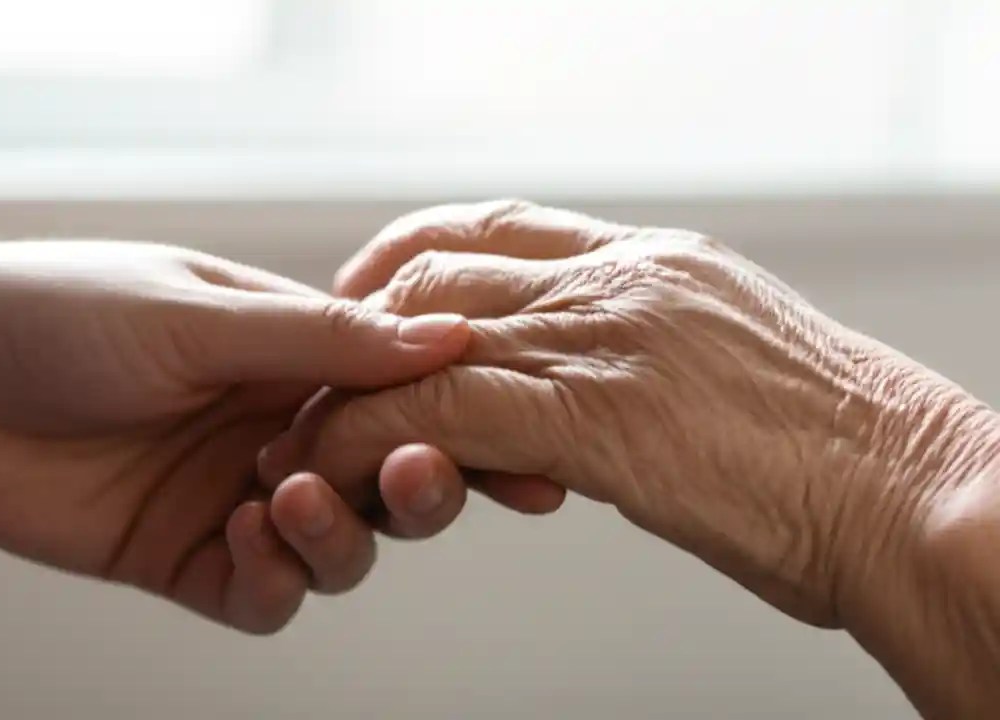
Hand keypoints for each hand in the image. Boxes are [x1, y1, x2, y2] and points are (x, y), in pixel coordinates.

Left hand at [0, 238, 558, 632]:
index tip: (534, 454)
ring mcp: (232, 498)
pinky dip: (275, 577)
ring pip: (338, 548)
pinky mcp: (181, 557)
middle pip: (391, 483)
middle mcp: (276, 430)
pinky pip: (262, 594)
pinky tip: (247, 536)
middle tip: (415, 474)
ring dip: (338, 534)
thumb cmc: (60, 310)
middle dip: (420, 489)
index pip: (410, 398)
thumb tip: (449, 336)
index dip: (472, 426)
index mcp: (293, 358)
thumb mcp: (197, 313)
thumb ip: (320, 341)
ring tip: (292, 498)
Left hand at [262, 200, 997, 628]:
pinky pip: (437, 411)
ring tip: (305, 430)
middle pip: (441, 266)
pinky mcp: (592, 419)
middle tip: (316, 369)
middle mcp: (621, 282)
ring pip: (422, 333)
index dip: (418, 247)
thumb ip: (659, 348)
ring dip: (346, 383)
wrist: (917, 497)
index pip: (505, 221)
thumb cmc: (845, 454)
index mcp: (658, 260)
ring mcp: (605, 342)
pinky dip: (368, 437)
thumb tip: (615, 376)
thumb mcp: (740, 364)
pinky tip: (336, 468)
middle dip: (360, 313)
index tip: (371, 285)